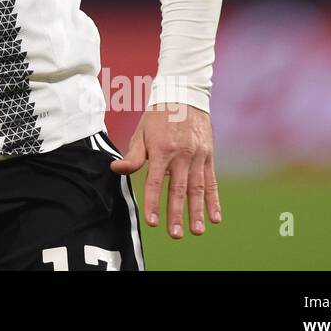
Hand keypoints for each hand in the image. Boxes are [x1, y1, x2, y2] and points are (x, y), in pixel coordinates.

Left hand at [110, 103, 220, 237]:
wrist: (183, 95)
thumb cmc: (158, 117)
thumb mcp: (141, 132)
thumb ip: (133, 155)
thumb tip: (116, 170)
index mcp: (162, 149)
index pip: (155, 181)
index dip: (153, 202)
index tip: (152, 222)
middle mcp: (181, 154)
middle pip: (178, 189)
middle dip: (176, 213)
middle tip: (175, 235)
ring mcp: (197, 155)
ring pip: (197, 188)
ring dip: (197, 211)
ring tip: (197, 231)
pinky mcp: (208, 156)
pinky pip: (211, 181)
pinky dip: (214, 200)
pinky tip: (215, 217)